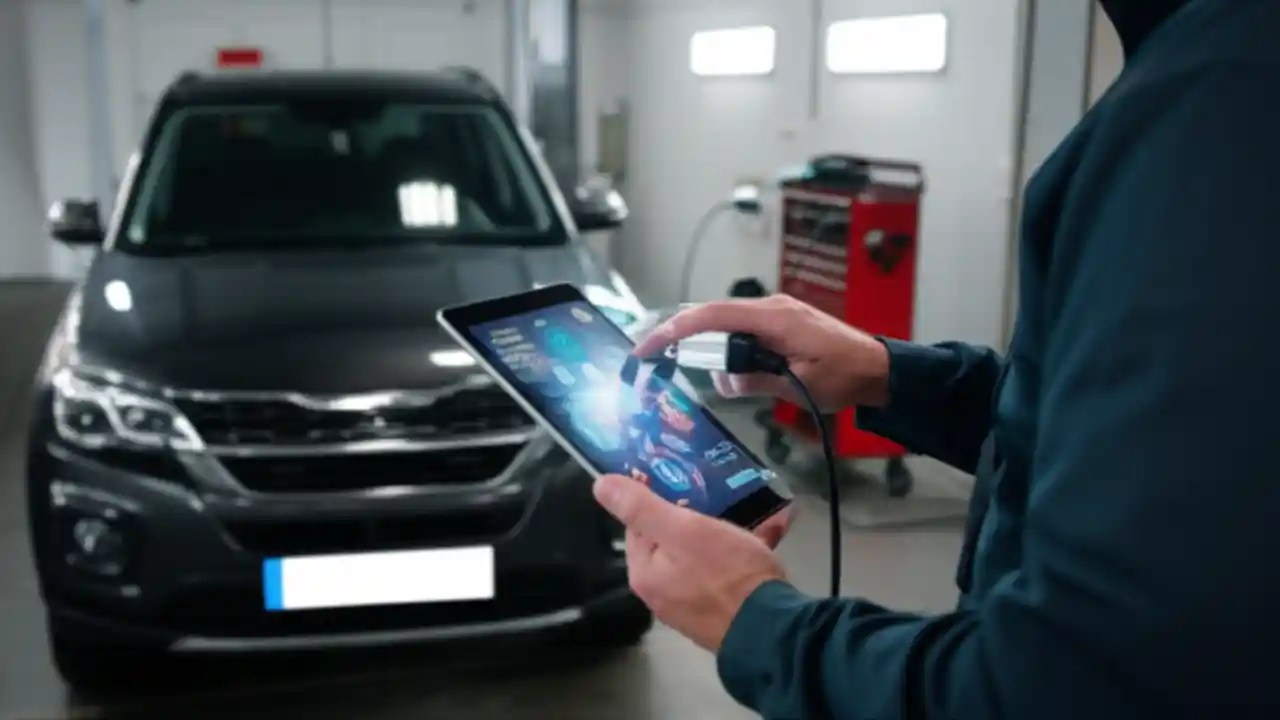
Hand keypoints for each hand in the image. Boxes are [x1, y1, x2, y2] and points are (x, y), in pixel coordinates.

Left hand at [594, 474, 787, 651]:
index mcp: (644, 573)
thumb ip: (641, 507)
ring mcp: (688, 607)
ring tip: (736, 515)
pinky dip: (730, 557)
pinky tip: (751, 543)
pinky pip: (717, 574)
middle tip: (714, 497)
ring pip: (694, 557)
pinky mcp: (717, 613)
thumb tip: (599, 485)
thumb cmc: (726, 573)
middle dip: (688, 517)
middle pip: (666, 542)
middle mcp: (659, 594)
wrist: (771, 628)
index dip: (657, 500)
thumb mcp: (682, 530)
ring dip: (712, 535)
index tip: (682, 482)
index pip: (637, 525)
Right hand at [634, 295, 890, 410]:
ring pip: (726, 330)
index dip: (674, 330)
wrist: (877, 368)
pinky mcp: (777, 324)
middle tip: (682, 370)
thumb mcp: (798, 385)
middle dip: (693, 346)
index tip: (647, 347)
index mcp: (773, 317)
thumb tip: (724, 380)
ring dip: (723, 359)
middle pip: (712, 319)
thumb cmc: (845, 375)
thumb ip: (756, 379)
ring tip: (749, 384)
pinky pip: (742, 334)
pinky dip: (735, 355)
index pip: (711, 316)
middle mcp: (769, 308)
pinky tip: (750, 376)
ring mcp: (773, 314)